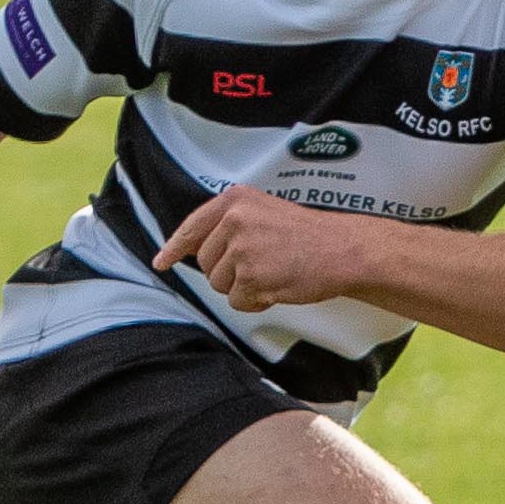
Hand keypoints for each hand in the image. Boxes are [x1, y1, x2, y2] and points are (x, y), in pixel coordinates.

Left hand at [150, 185, 372, 312]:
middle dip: (230, 273)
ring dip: (244, 288)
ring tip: (273, 274)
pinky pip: (238, 302)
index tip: (162, 262)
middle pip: (206, 264)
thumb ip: (230, 225)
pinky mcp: (250, 275)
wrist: (342, 250)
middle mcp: (234, 219)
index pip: (193, 227)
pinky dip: (256, 302)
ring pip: (219, 285)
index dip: (174, 248)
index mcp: (235, 201)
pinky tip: (277, 287)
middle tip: (264, 265)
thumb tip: (195, 249)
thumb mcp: (264, 213)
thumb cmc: (308, 236)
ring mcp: (241, 248)